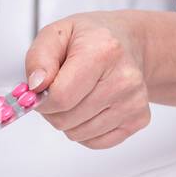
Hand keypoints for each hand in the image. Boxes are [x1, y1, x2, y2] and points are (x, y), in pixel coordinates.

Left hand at [24, 12, 150, 147]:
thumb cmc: (92, 39)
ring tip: (78, 95)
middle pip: (66, 119)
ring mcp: (134, 102)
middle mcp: (124, 78)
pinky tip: (91, 107)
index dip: (42, 99)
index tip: (41, 91)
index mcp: (102, 51)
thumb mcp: (57, 34)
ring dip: (69, 120)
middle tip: (59, 90)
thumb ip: (38, 58)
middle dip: (53, 110)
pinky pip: (95, 142)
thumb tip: (36, 86)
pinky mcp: (139, 119)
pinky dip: (85, 130)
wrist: (129, 43)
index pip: (61, 97)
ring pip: (78, 134)